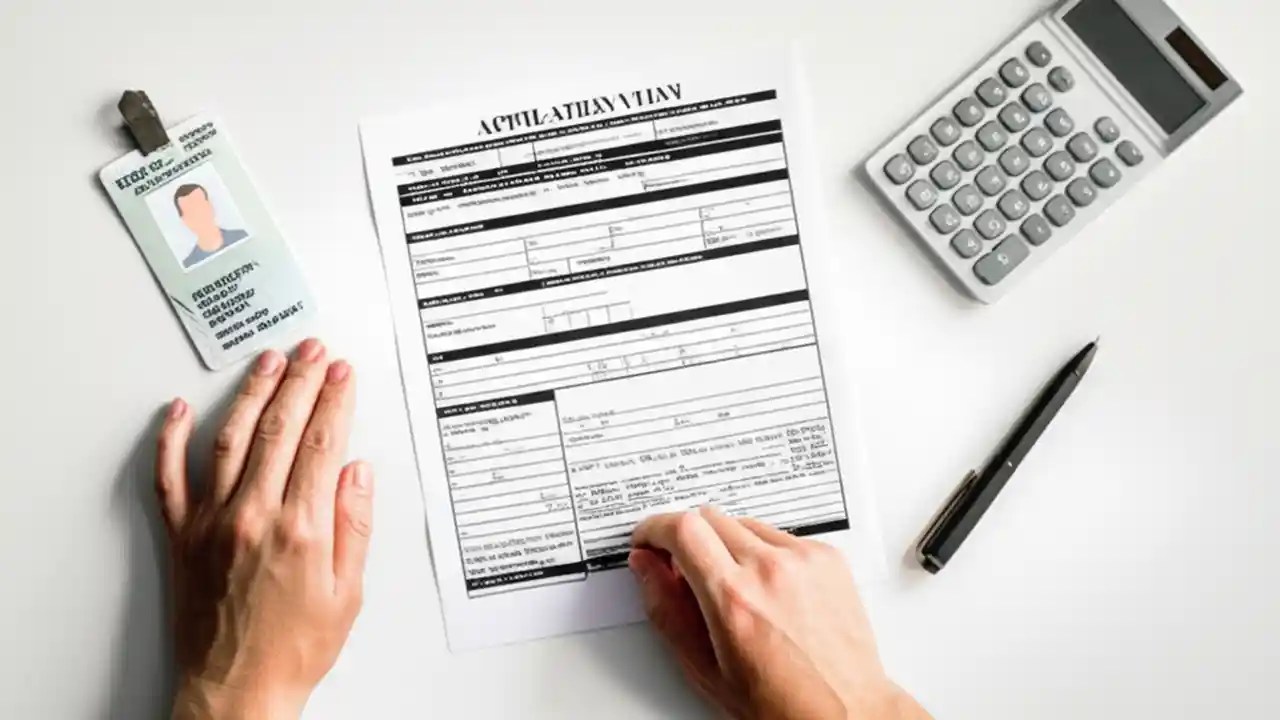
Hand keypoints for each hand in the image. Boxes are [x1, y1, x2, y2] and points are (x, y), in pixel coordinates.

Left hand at [154, 339, 372, 719]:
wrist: (236, 689)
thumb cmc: (293, 648)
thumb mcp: (349, 592)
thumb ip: (354, 525)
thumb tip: (355, 474)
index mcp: (301, 529)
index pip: (322, 443)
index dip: (335, 400)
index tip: (343, 374)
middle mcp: (253, 516)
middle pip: (281, 429)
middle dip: (301, 381)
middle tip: (313, 352)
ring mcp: (213, 522)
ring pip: (231, 438)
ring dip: (252, 393)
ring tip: (268, 362)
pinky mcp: (183, 535)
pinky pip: (170, 476)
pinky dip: (172, 437)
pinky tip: (180, 408)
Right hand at [630, 507, 929, 719]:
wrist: (845, 710)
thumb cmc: (779, 704)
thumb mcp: (704, 667)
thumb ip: (666, 608)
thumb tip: (646, 566)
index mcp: (734, 598)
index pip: (682, 529)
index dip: (654, 528)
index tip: (649, 538)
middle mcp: (770, 569)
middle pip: (709, 518)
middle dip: (687, 538)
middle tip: (685, 568)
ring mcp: (804, 559)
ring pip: (744, 522)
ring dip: (726, 544)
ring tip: (734, 587)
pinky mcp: (828, 556)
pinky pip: (779, 535)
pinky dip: (764, 552)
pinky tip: (768, 588)